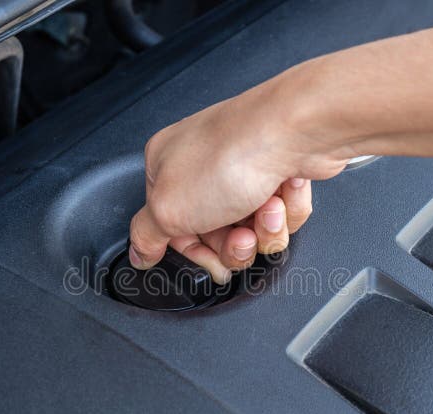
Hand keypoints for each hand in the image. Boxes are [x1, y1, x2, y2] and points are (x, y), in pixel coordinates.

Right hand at [128, 72, 352, 283]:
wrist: (294, 133)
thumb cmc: (231, 155)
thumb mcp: (168, 209)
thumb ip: (147, 235)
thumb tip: (139, 253)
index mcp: (167, 168)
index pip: (172, 228)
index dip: (195, 253)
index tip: (210, 262)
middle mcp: (204, 167)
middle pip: (216, 235)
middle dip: (234, 245)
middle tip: (241, 235)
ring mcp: (244, 170)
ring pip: (252, 230)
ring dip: (262, 230)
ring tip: (267, 208)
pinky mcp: (279, 175)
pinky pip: (282, 216)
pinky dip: (287, 212)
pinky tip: (283, 193)